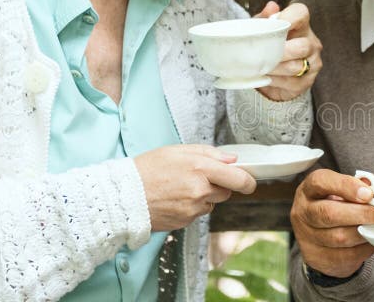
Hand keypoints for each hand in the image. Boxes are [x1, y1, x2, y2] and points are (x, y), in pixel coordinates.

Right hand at [134, 144, 256, 231]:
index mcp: (200, 168)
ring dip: (204, 196)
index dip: (248, 180)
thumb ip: (209, 153)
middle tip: (197, 177)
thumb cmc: (147, 169)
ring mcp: (193, 208)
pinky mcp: (186, 221)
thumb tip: (232, 160)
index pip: (238, 179)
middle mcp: (200, 190)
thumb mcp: (177, 151)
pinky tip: (174, 199)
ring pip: (211, 202)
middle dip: (218, 185)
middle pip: (226, 191)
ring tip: (180, 188)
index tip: (250, 180)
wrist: (123, 196)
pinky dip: (191, 207)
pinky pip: (198, 213)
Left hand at [255, 2, 322, 101]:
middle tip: (262, 54)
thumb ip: (265, 18)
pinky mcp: (307, 82)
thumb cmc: (268, 45)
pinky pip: (291, 83)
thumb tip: (271, 7)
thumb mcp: (262, 30)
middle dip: (280, 52)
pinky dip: (274, 81)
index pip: (301, 14)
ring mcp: (312, 63)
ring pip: (294, 67)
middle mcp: (312, 43)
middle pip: (302, 46)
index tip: (272, 22)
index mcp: (301, 25)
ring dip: (273, 68)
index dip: (288, 17)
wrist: (270, 73)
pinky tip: (266, 77)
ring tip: (259, 67)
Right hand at [290, 169, 373, 277]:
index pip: (321, 182)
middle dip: (361, 214)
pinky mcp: (315, 257)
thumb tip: (373, 186)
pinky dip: (362, 249)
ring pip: (338, 237)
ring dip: (363, 233)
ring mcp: (306, 237)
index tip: (368, 193)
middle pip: (329, 213)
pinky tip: (370, 241)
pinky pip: (344, 255)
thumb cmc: (334, 205)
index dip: (346, 186)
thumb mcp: (340, 191)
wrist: (317, 236)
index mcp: (308, 189)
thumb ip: (355, 186)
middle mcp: (302, 212)